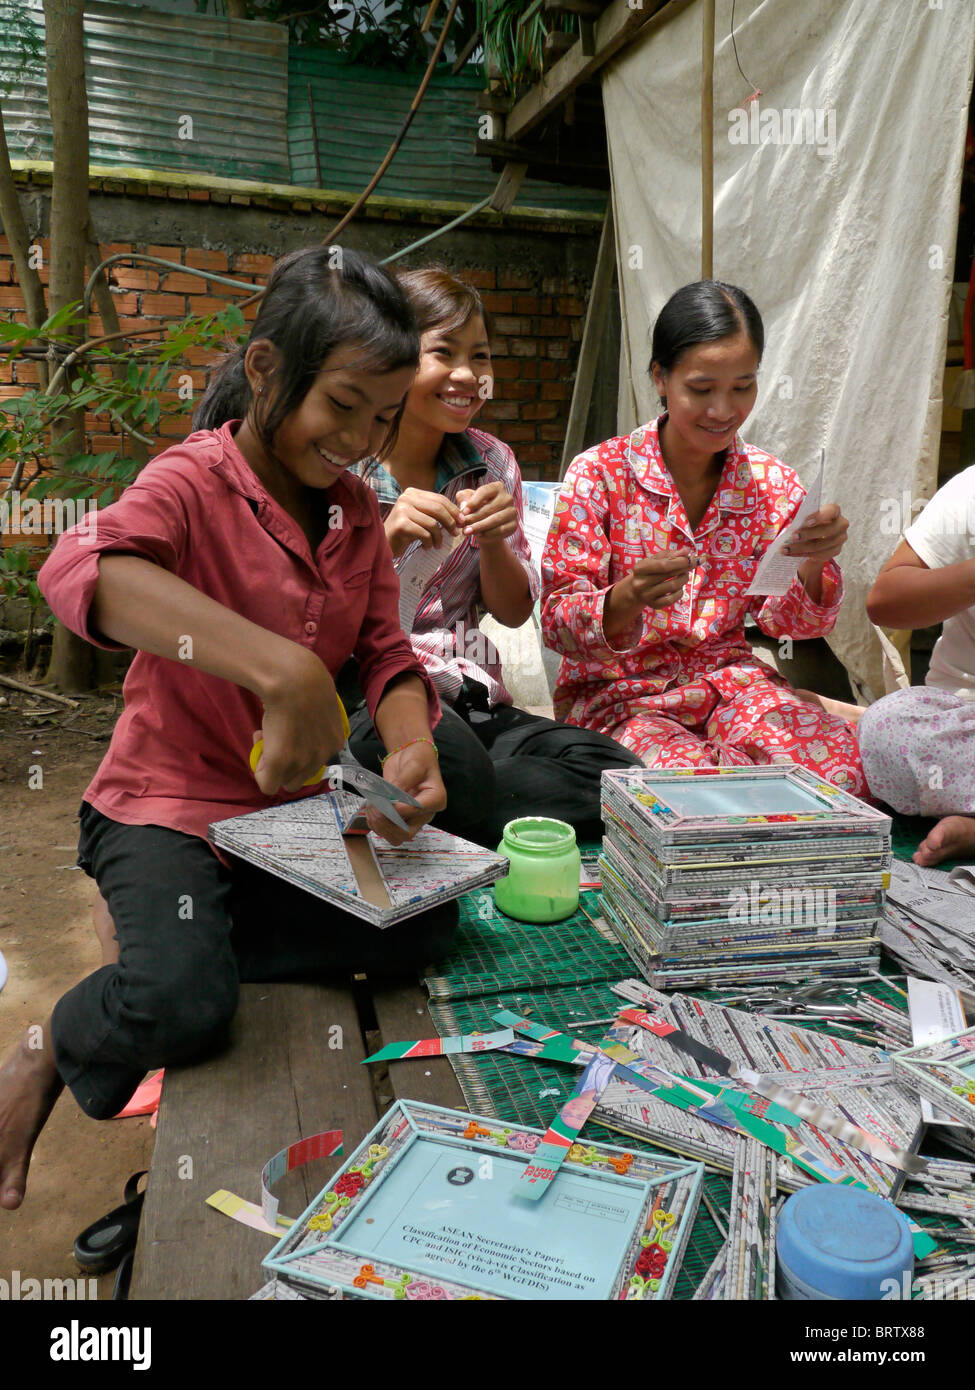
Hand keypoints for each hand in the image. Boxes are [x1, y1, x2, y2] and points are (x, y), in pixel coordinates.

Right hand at [253, 646, 345, 794]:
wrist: (294, 680)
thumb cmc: (304, 681)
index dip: (298, 750)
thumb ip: (314, 722)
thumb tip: (297, 727)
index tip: (288, 731)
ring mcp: (303, 762)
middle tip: (273, 739)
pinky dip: (261, 773)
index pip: (316, 760)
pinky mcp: (281, 763)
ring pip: (286, 782)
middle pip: (302, 776)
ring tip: (265, 738)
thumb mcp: (320, 703)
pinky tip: (260, 751)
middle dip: (286, 763)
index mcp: (335, 742)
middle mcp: (323, 756)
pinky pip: (268, 785)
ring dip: (273, 766)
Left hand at [367, 739, 445, 845]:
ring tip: (372, 808)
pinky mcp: (399, 818)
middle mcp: (424, 813)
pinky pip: (386, 831)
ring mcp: (411, 818)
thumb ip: (403, 781)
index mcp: (435, 799)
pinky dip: (375, 824)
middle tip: (376, 809)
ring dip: (379, 825)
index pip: (416, 811)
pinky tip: (371, 810)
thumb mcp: (414, 764)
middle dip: (387, 823)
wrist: (410, 756)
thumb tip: (391, 796)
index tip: (386, 800)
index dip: (398, 809)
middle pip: (406, 833)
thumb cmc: (418, 758)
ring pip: (395, 836)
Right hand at [385, 488, 461, 557]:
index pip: (439, 499)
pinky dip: (429, 543)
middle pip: (438, 509)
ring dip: (439, 537)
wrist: (385, 544)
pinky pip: (425, 534)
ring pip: (432, 523)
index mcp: (412, 493)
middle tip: (455, 533)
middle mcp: (406, 498)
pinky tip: (426, 547)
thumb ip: (436, 512)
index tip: (461, 522)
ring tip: (437, 544)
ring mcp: (402, 510)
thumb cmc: (406, 532)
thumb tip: (462, 512)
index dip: (453, 510)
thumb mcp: (421, 517)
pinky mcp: (401, 524)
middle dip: (450, 522)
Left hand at [455, 483, 516, 549]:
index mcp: (497, 487)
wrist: (486, 527)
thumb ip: (463, 498)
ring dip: (479, 527)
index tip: (463, 512)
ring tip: (467, 531)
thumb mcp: (467, 500)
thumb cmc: (476, 509)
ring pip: (494, 520)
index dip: (473, 502)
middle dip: (474, 517)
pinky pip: (500, 531)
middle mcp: (508, 498)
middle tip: (462, 525)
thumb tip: (464, 505)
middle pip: (489, 508)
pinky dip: (487, 534)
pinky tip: (478, 535)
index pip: (485, 491)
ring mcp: (512, 512)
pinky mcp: (513, 525)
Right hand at [626, 549, 694, 608]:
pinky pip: (672, 599)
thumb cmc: (649, 571)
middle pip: (669, 575)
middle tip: (693, 564)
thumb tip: (687, 551)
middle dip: (684, 568)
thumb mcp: (656, 559)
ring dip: (683, 579)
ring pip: (673, 587)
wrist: (637, 589)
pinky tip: (679, 587)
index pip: (664, 565)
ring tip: (684, 575)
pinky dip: (679, 592)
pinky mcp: (654, 605)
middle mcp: (641, 583)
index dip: (680, 562)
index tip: (691, 558)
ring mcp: (646, 596)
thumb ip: (671, 554)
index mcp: (640, 568)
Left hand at [782, 503, 847, 562]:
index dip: (820, 516)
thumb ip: (802, 520)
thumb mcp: (807, 517)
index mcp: (834, 511)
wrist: (816, 536)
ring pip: (821, 546)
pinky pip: (819, 555)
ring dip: (801, 548)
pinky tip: (791, 554)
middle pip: (827, 531)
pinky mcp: (835, 551)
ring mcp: (840, 539)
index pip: (832, 511)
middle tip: (792, 537)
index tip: (806, 521)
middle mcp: (841, 525)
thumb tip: (788, 528)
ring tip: (785, 549)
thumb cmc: (810, 523)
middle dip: (808, 535)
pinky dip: (802, 554)